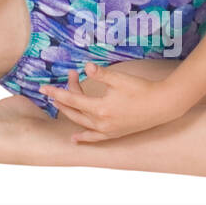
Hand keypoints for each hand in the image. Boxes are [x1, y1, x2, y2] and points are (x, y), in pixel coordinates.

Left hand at [41, 61, 180, 142]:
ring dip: (69, 111)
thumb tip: (85, 66)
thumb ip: (100, 74)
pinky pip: (94, 137)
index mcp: (100, 108)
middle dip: (63, 97)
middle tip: (66, 80)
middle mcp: (101, 122)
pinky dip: (83, 137)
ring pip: (81, 122)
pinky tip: (74, 139)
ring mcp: (107, 130)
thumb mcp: (119, 79)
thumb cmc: (141, 90)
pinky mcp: (115, 133)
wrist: (162, 105)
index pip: (71, 99)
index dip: (56, 92)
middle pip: (74, 110)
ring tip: (61, 102)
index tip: (42, 87)